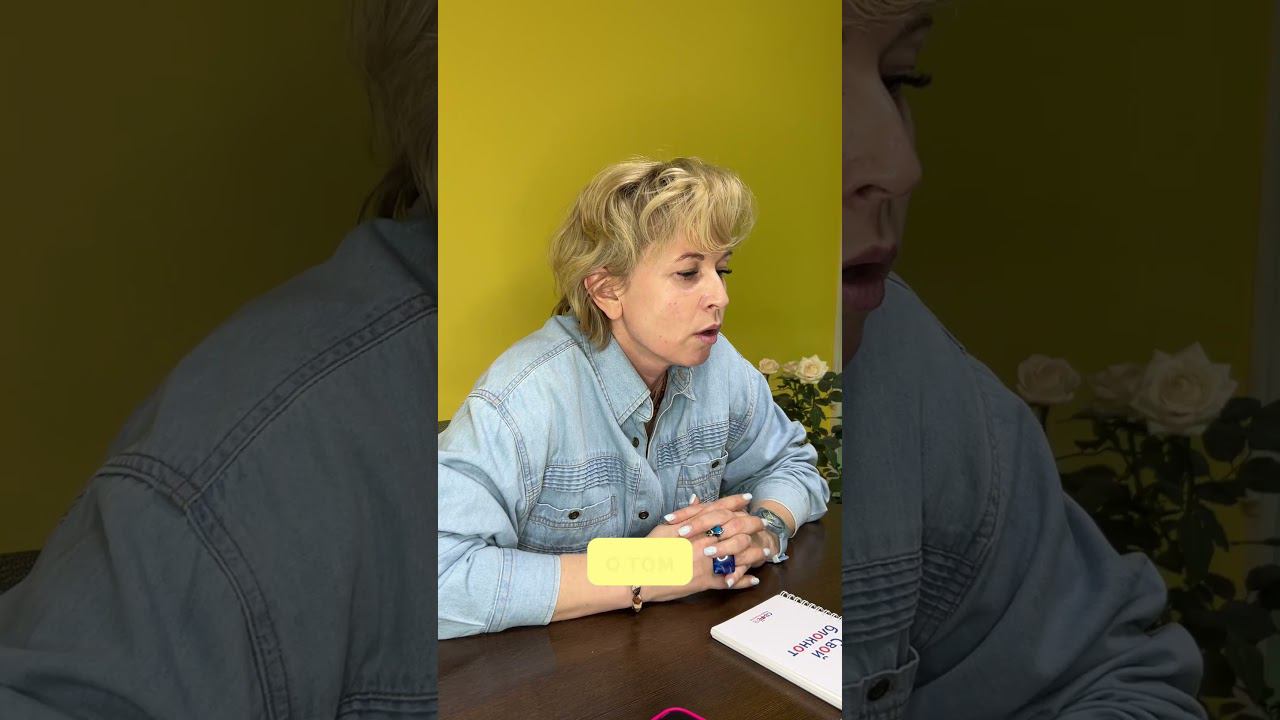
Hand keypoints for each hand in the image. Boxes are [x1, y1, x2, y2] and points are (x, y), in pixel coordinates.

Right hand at [642, 493, 772, 601]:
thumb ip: (685, 514)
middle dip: (751, 524)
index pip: (719, 510)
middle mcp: (702, 542)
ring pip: (737, 555)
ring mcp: (705, 563)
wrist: (638, 574)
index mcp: (693, 527)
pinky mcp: (703, 582)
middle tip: (762, 522)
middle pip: (735, 530)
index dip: (735, 503)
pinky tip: (753, 579)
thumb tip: (698, 499)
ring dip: (753, 553)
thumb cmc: (648, 550)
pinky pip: (728, 581)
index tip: (748, 499)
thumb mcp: (664, 528)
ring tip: (765, 551)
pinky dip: (742, 580)